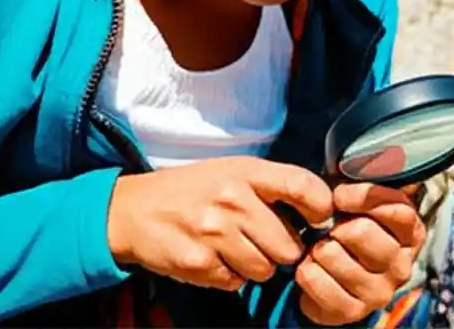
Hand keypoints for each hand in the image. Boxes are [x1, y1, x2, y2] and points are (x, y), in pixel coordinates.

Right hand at [106, 156, 332, 290]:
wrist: (132, 210)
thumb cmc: (191, 190)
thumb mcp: (231, 171)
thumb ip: (272, 186)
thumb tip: (318, 211)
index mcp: (246, 172)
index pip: (303, 187)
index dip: (320, 207)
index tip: (316, 218)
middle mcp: (232, 200)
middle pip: (289, 246)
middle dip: (281, 249)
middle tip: (264, 240)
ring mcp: (214, 232)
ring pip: (265, 269)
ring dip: (256, 265)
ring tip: (234, 247)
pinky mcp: (197, 262)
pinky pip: (235, 282)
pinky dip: (229, 276)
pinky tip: (214, 257)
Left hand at [296, 183, 425, 324]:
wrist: (333, 279)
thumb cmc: (351, 230)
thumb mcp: (364, 204)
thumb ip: (372, 184)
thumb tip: (381, 157)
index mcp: (412, 235)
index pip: (397, 209)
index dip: (364, 197)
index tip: (339, 195)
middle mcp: (402, 265)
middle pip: (361, 231)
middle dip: (337, 225)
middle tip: (332, 229)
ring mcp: (379, 292)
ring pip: (333, 254)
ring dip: (317, 248)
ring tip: (321, 249)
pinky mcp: (353, 312)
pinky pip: (315, 280)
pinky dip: (305, 271)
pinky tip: (313, 268)